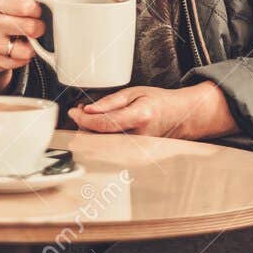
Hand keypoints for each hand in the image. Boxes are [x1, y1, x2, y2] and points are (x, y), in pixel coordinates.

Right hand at [0, 0, 48, 92]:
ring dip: (32, 46)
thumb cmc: (8, 12)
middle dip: (38, 28)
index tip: (36, 10)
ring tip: (26, 40)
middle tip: (35, 27)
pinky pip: (18, 63)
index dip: (38, 10)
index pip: (27, 6)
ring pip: (25, 50)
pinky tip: (18, 50)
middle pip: (29, 28)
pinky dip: (23, 59)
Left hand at [68, 83, 237, 139]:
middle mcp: (139, 138)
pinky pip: (109, 153)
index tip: (74, 112)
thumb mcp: (134, 92)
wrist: (179, 117)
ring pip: (102, 149)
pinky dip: (99, 143)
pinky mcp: (135, 160)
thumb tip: (87, 110)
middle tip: (81, 114)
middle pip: (99, 139)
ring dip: (90, 136)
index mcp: (140, 117)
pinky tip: (99, 132)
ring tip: (91, 121)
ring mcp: (138, 152)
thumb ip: (109, 102)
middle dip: (84, 128)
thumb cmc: (158, 103)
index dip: (84, 119)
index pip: (103, 124)